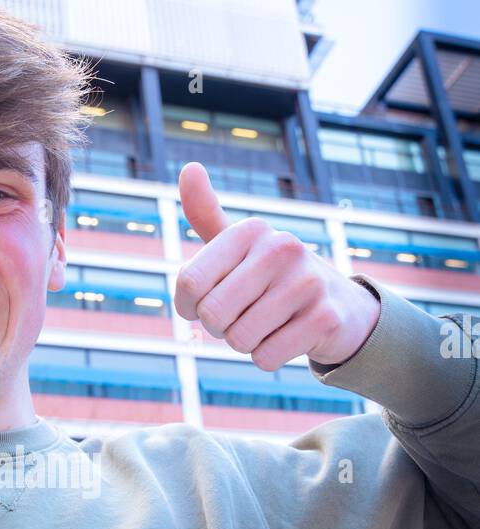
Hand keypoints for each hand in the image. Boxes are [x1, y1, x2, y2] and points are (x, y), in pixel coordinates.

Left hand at [175, 162, 380, 368]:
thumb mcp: (240, 246)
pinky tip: (289, 336)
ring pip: (239, 339)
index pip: (189, 282)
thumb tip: (189, 169)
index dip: (189, 306)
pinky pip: (265, 358)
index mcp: (251, 230)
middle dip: (220, 327)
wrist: (339, 306)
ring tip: (269, 323)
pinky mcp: (325, 318)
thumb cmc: (272, 278)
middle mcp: (281, 247)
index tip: (206, 302)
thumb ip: (207, 214)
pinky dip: (269, 357)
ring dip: (245, 343)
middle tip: (244, 314)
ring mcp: (307, 282)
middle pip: (212, 315)